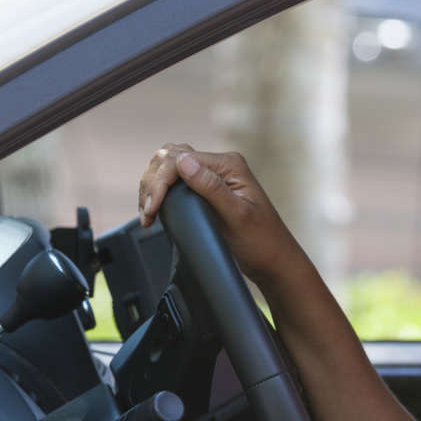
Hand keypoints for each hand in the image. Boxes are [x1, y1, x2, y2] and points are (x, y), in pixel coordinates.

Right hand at [136, 144, 300, 285]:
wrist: (273, 262)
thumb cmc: (261, 241)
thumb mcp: (237, 216)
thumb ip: (211, 188)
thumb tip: (184, 162)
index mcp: (229, 165)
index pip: (179, 159)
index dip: (160, 182)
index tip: (151, 208)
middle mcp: (221, 165)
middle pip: (170, 158)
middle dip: (153, 183)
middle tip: (147, 212)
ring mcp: (213, 177)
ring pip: (169, 168)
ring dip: (152, 187)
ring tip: (148, 214)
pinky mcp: (208, 191)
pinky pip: (176, 182)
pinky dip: (160, 192)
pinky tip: (155, 209)